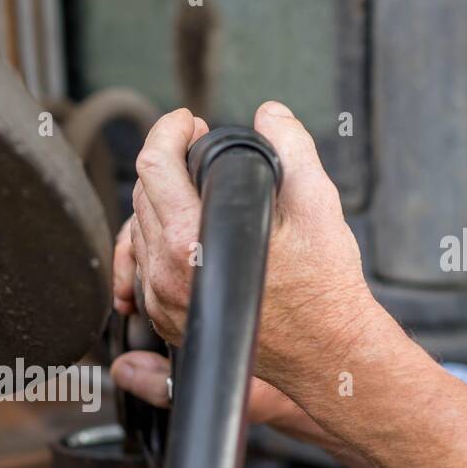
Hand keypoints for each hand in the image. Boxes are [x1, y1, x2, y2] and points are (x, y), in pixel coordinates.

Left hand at [112, 102, 385, 407]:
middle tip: (198, 148)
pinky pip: (144, 266)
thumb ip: (292, 148)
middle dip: (167, 161)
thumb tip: (271, 115)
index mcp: (192, 243)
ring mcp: (163, 301)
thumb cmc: (324, 289)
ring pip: (139, 230)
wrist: (327, 352)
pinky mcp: (167, 319)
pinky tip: (188, 230)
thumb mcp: (318, 204)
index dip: (170, 130)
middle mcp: (167, 275)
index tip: (191, 122)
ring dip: (161, 200)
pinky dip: (158, 239)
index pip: (154, 166)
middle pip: (142, 194)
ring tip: (194, 188)